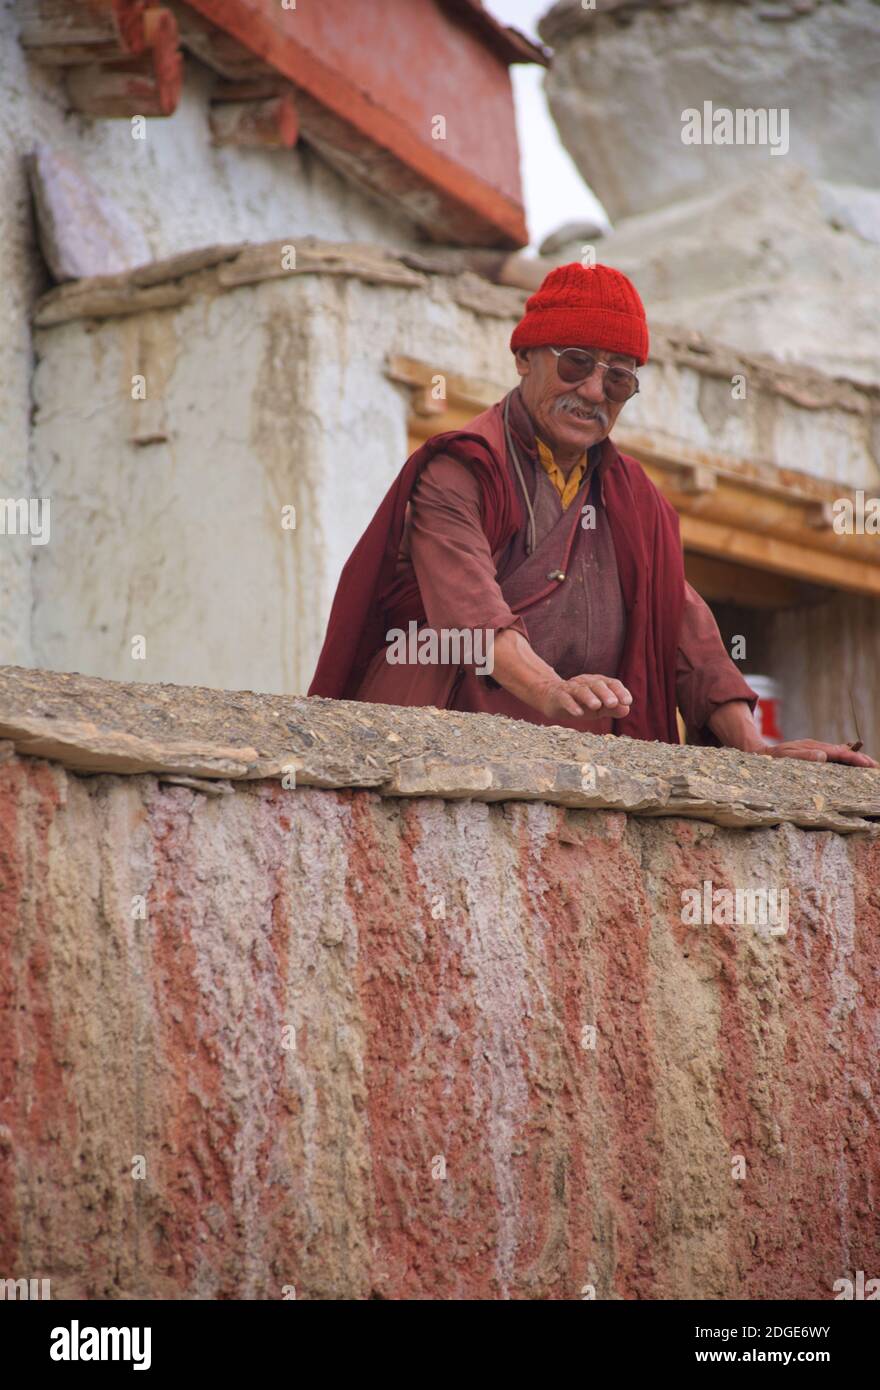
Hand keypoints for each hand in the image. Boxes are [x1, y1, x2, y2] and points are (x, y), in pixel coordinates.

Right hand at [533, 674, 632, 722]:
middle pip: (596, 685)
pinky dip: (572, 705)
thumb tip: (626, 710)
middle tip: (613, 703)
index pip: (611, 683)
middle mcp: (585, 682)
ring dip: (589, 697)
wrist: (552, 699)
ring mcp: (570, 688)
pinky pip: (565, 698)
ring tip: (596, 706)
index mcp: (597, 683)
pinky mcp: (558, 695)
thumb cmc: (580, 703)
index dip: (620, 691)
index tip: (627, 701)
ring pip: (581, 690)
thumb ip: (612, 709)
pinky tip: (578, 713)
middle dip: (606, 693)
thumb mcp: (598, 708)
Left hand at [762, 740, 877, 768]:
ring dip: (856, 760)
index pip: (839, 753)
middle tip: (876, 767)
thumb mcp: (785, 756)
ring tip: (870, 767)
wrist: (759, 753)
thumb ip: (804, 756)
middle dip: (861, 759)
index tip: (868, 764)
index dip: (855, 759)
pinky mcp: (813, 754)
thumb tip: (823, 756)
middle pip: (844, 752)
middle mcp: (818, 747)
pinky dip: (846, 761)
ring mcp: (816, 750)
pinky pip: (834, 758)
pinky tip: (852, 767)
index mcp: (815, 748)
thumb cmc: (771, 758)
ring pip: (841, 754)